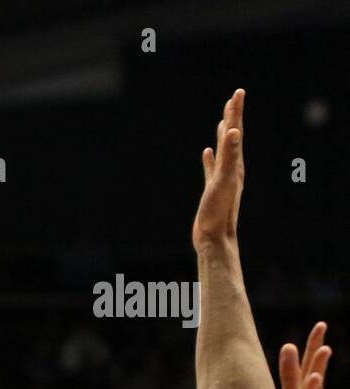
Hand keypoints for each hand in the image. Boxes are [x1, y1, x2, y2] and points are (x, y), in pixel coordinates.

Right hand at [192, 89, 245, 253]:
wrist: (215, 238)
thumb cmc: (219, 211)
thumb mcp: (224, 182)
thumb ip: (229, 157)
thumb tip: (233, 132)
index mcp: (235, 164)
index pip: (235, 132)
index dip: (236, 112)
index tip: (237, 93)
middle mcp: (232, 169)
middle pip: (233, 137)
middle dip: (233, 117)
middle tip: (234, 98)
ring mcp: (222, 178)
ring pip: (224, 151)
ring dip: (223, 135)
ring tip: (222, 121)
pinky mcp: (213, 189)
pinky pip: (212, 168)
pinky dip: (210, 158)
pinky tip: (207, 153)